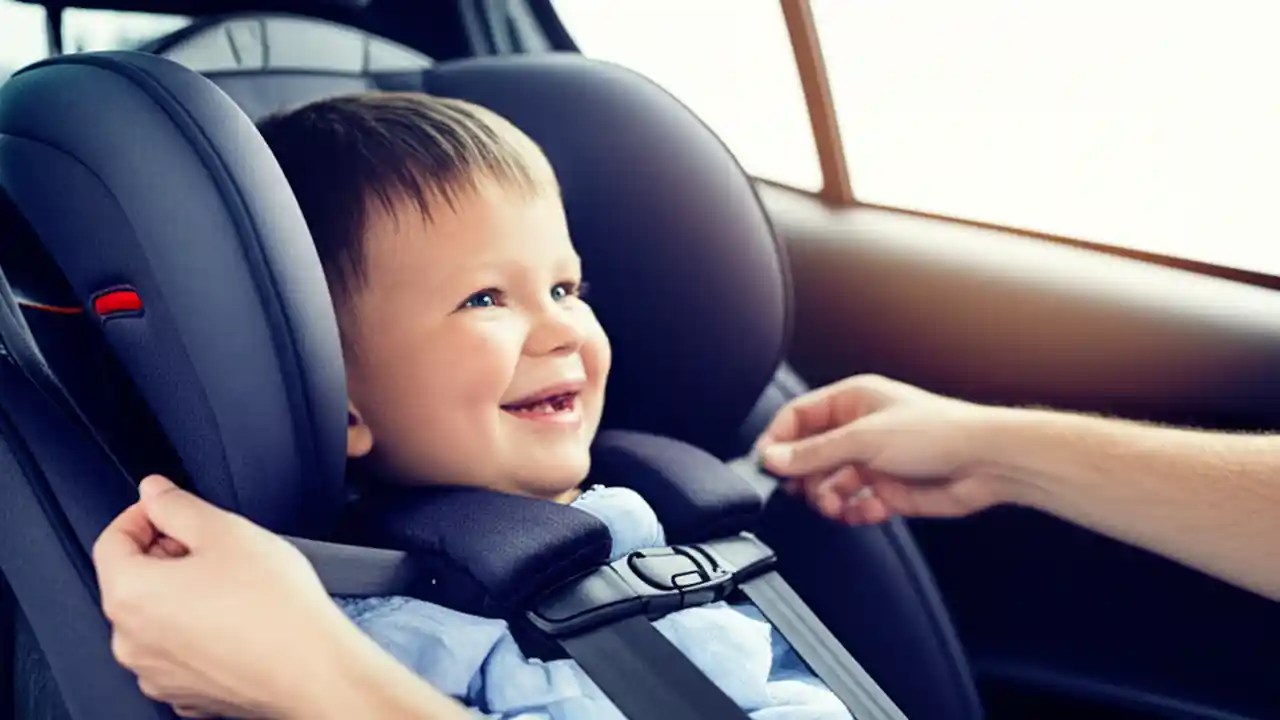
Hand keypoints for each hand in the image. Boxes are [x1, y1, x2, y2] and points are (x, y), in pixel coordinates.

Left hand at [92, 476, 357, 718]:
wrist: (312, 671)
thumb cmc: (274, 606)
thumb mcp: (226, 531)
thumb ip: (177, 505)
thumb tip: (153, 493)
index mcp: (131, 596)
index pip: (112, 541)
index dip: (144, 514)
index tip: (171, 508)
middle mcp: (130, 641)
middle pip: (134, 580)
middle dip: (167, 554)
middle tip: (214, 545)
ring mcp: (155, 673)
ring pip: (157, 618)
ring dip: (182, 593)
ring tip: (232, 584)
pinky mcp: (184, 694)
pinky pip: (178, 651)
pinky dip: (196, 631)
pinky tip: (235, 619)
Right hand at [756, 374, 1021, 524]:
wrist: (987, 463)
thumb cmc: (936, 433)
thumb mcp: (865, 438)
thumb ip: (814, 452)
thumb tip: (773, 459)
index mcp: (851, 401)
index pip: (798, 417)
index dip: (778, 441)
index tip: (765, 466)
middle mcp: (859, 429)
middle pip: (810, 455)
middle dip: (805, 477)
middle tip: (803, 492)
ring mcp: (873, 460)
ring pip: (831, 484)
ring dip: (829, 498)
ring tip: (837, 506)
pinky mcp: (888, 489)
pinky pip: (856, 504)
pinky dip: (856, 511)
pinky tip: (867, 510)